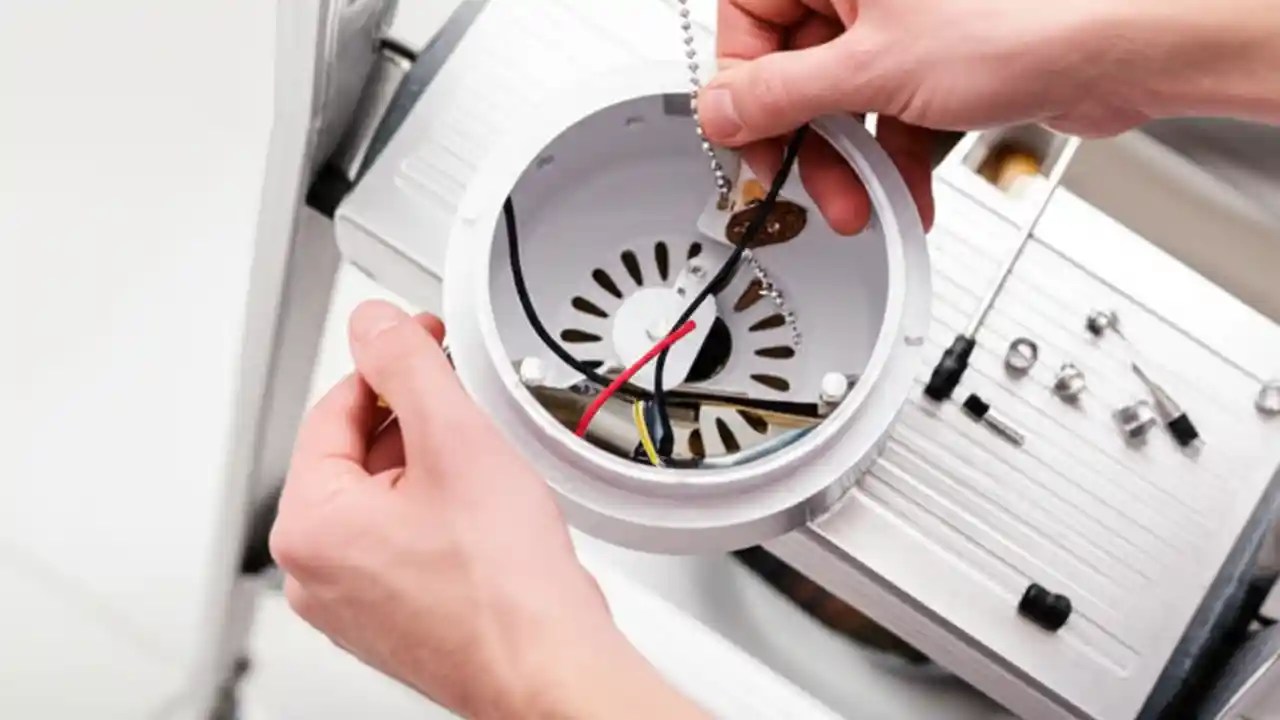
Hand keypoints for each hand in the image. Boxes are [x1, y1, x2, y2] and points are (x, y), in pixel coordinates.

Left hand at [271, 301, 704, 718]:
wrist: (547, 667)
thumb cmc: (504, 585)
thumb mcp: (455, 440)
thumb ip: (408, 365)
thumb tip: (373, 323)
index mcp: (309, 526)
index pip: (336, 409)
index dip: (388, 365)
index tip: (425, 342)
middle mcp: (315, 572)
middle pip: (358, 457)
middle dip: (415, 424)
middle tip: (468, 410)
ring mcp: (350, 603)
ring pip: (384, 501)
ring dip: (430, 472)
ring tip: (486, 477)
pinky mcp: (388, 620)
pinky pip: (400, 545)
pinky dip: (437, 519)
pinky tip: (483, 522)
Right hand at [701, 0, 1177, 234]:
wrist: (1127, 43)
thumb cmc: (1025, 17)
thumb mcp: (871, 69)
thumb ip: (781, 95)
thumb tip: (718, 108)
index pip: (747, 19)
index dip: (743, 88)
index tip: (749, 140)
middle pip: (797, 66)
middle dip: (808, 140)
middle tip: (813, 187)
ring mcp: (907, 17)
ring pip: (846, 94)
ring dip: (853, 159)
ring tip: (866, 202)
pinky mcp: (941, 53)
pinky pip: (892, 106)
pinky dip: (896, 153)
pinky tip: (906, 191)